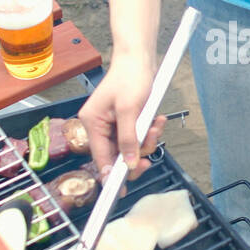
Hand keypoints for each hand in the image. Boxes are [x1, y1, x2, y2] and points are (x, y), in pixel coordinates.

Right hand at [78, 51, 166, 183]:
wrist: (139, 57)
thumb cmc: (130, 77)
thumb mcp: (130, 110)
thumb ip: (129, 139)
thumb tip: (129, 164)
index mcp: (92, 123)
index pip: (101, 157)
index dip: (111, 175)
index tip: (120, 192)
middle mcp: (100, 126)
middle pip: (118, 155)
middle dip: (138, 151)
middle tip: (151, 148)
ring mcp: (114, 124)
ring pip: (132, 147)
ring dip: (148, 139)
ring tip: (156, 124)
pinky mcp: (126, 121)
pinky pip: (138, 136)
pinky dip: (149, 131)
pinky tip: (157, 119)